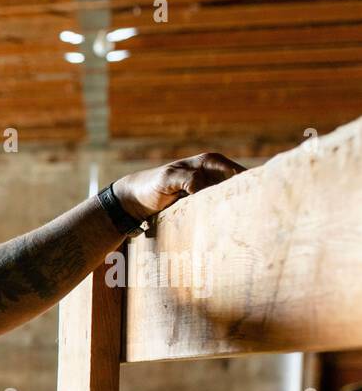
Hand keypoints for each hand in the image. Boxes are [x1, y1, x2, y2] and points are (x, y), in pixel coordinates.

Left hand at [112, 152, 246, 219]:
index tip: (254, 201)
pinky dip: (222, 218)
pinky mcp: (204, 204)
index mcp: (210, 162)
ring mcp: (210, 189)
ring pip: (230, 200)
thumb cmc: (151, 185)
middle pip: (238, 187)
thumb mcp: (167, 179)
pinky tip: (227, 228)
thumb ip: (188, 179)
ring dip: (234, 211)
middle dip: (245, 200)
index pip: (237, 172)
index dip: (248, 185)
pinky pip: (218, 210)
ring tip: (243, 225)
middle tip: (251, 218)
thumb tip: (205, 187)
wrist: (135, 201)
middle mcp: (214, 173)